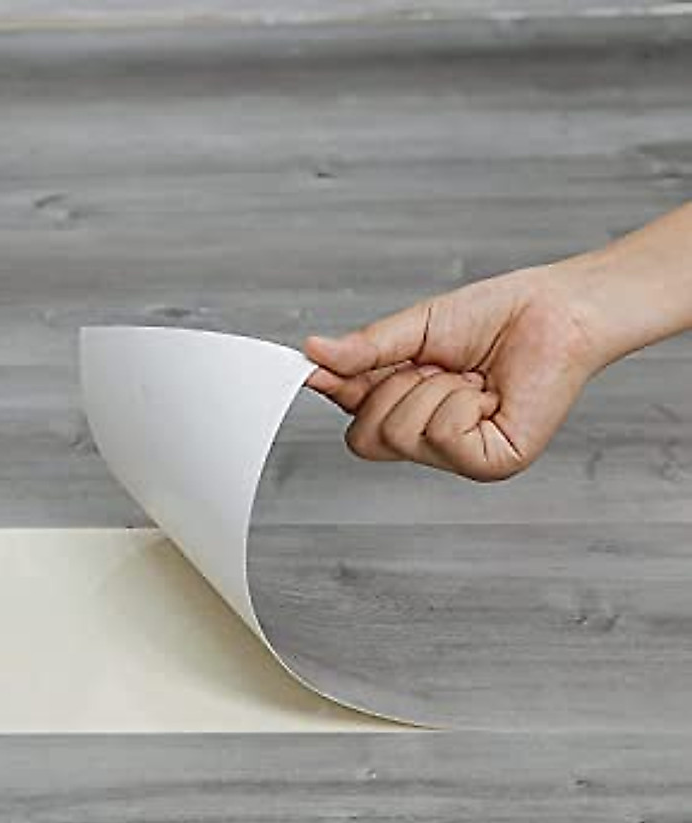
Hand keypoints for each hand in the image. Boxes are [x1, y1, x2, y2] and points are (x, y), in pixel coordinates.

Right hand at [305, 263, 607, 481]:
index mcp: (406, 408)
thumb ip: (364, 351)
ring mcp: (459, 458)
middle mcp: (429, 441)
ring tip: (469, 377)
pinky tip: (488, 392)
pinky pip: (444, 435)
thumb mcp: (416, 328)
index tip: (317, 368)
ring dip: (434, 390)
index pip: (351, 416)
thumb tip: (313, 355)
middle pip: (364, 438)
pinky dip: (462, 402)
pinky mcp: (490, 464)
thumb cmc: (499, 316)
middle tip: (436, 367)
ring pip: (402, 434)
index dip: (336, 390)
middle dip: (393, 389)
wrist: (558, 310)